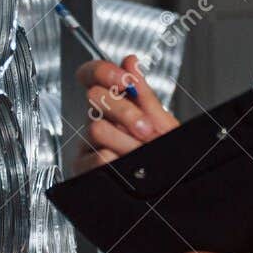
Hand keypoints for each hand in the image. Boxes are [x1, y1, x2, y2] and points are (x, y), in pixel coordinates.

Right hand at [70, 55, 178, 173]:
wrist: (168, 190)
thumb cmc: (163, 157)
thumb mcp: (161, 124)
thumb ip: (144, 94)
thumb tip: (130, 62)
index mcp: (115, 106)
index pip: (93, 75)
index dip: (103, 71)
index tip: (125, 79)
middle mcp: (99, 122)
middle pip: (94, 96)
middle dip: (125, 112)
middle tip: (146, 129)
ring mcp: (89, 145)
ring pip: (96, 129)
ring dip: (127, 142)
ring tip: (143, 153)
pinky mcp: (84, 169)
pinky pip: (98, 157)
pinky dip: (120, 162)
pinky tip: (130, 168)